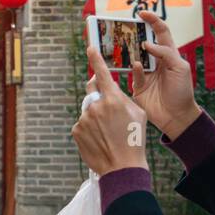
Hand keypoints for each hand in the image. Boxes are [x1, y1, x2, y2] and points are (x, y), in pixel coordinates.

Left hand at [72, 45, 149, 175]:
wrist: (122, 167)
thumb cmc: (134, 139)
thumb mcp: (138, 114)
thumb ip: (123, 98)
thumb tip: (111, 91)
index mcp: (113, 99)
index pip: (101, 74)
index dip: (96, 59)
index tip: (90, 48)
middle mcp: (96, 106)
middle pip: (91, 90)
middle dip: (98, 93)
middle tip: (107, 106)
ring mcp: (84, 119)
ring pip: (88, 110)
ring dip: (96, 116)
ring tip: (108, 133)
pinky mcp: (76, 130)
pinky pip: (82, 124)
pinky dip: (89, 129)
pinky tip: (100, 139)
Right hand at [130, 11, 200, 139]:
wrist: (177, 116)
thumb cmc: (182, 91)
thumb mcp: (180, 68)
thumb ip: (165, 53)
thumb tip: (146, 44)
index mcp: (168, 54)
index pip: (160, 32)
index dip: (152, 21)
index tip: (141, 13)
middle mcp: (155, 61)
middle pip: (142, 43)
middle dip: (133, 34)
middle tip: (123, 27)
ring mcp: (145, 73)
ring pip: (133, 57)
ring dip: (128, 50)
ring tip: (121, 43)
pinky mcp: (137, 86)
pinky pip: (132, 74)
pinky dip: (134, 69)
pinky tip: (136, 66)